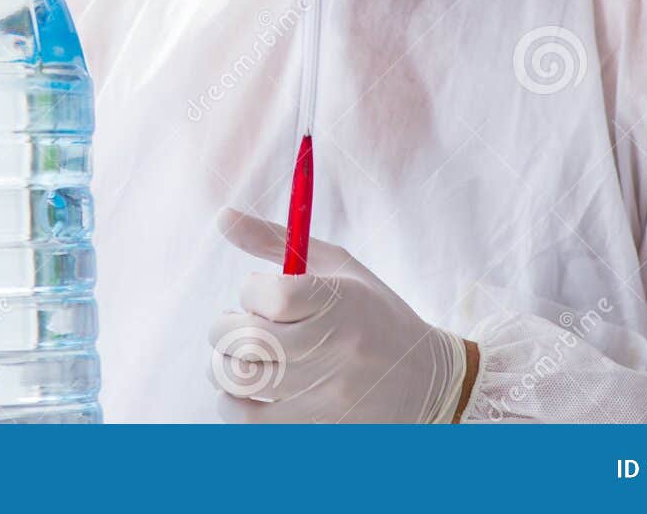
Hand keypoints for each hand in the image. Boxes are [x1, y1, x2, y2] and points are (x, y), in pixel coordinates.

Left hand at [208, 208, 471, 422]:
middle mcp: (333, 350)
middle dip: (223, 327)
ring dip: (221, 366)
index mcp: (339, 302)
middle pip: (245, 340)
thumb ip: (274, 239)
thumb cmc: (370, 313)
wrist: (426, 381)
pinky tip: (244, 391)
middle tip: (233, 325)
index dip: (251, 291)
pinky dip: (231, 404)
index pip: (269, 295)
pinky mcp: (317, 430)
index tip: (259, 294)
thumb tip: (220, 215)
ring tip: (236, 357)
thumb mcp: (336, 267)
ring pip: (239, 382)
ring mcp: (325, 396)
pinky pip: (248, 424)